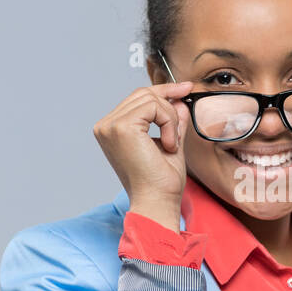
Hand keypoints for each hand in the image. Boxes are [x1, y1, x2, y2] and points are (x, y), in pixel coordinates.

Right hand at [93, 81, 194, 231]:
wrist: (157, 202)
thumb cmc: (161, 182)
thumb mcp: (169, 143)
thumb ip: (172, 121)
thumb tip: (179, 100)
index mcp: (112, 130)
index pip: (138, 98)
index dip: (164, 90)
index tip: (185, 88)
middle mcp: (106, 126)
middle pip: (143, 93)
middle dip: (169, 103)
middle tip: (180, 128)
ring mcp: (111, 125)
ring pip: (150, 98)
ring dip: (170, 119)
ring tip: (171, 144)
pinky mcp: (121, 127)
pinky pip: (154, 107)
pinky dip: (168, 124)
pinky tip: (168, 145)